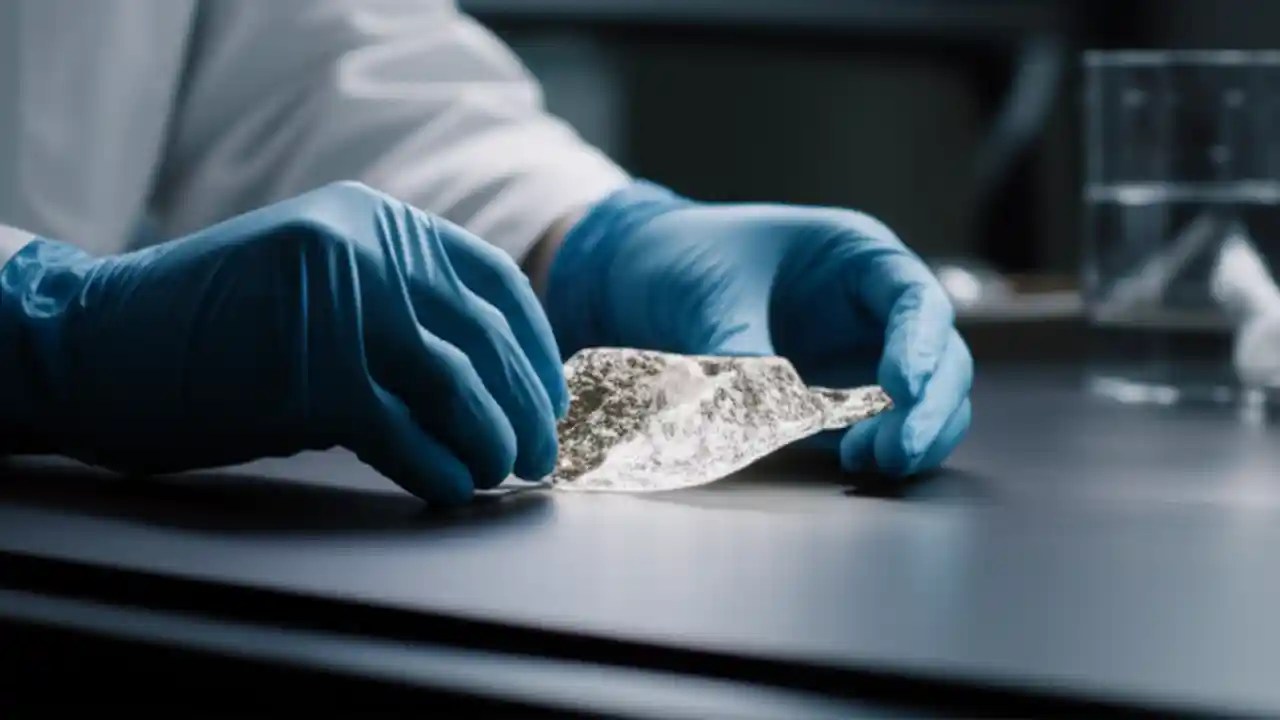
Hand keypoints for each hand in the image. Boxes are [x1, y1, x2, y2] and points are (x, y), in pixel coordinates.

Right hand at [0, 181, 565, 503]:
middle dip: (524, 406)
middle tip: (539, 455)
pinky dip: (440, 469)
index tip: (548, 395)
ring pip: (457, 386)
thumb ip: (398, 306)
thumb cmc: (216, 326)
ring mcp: (339, 308)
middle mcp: (366, 250)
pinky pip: (406, 433)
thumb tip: (494, 379)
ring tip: (501, 475)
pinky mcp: (313, 375)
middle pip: (485, 337)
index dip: (534, 346)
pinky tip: (449, 489)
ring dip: (491, 441)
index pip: (493, 281)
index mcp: (376, 221)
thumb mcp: (320, 284)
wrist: (99, 340)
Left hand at [546, 182, 970, 475]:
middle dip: (930, 406)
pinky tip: (853, 463)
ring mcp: (858, 355)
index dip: (921, 345)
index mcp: (856, 257)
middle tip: (896, 449)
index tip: (903, 387)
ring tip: (870, 461)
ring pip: (922, 400)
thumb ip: (740, 348)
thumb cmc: (684, 257)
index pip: (915, 299)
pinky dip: (880, 448)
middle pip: (940, 357)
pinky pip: (877, 427)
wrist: (636, 277)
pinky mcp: (833, 398)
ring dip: (912, 434)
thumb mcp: (709, 292)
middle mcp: (871, 308)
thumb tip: (758, 412)